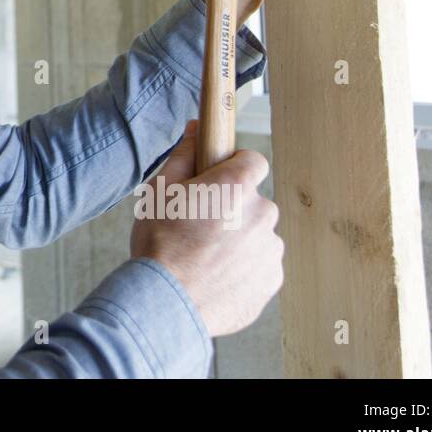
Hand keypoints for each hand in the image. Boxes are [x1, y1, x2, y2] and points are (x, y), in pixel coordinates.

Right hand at [129, 121, 282, 337]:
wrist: (166, 302)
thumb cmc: (160, 244)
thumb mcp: (160, 191)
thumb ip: (184, 155)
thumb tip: (198, 128)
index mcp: (236, 187)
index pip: (253, 161)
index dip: (234, 168)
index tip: (218, 181)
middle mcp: (262, 215)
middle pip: (254, 202)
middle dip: (233, 209)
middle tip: (201, 226)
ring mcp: (270, 250)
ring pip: (257, 235)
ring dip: (239, 240)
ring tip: (204, 257)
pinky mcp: (271, 280)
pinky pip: (260, 265)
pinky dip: (243, 268)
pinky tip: (215, 276)